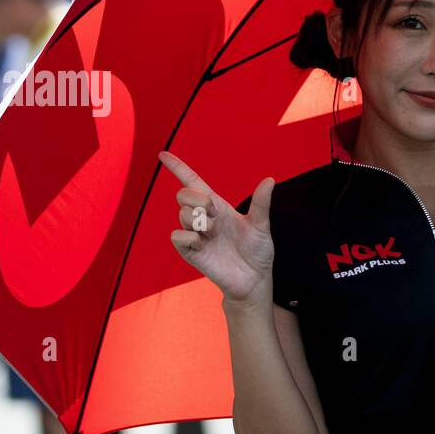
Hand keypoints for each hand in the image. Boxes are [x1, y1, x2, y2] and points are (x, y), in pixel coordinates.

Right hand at [158, 150, 274, 307]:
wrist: (254, 278)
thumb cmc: (257, 251)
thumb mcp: (261, 225)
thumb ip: (261, 203)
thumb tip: (270, 179)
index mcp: (218, 206)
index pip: (193, 182)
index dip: (178, 168)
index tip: (163, 155)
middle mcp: (204, 218)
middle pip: (183, 195)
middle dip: (197, 199)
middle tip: (215, 214)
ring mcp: (195, 235)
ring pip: (182, 214)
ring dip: (200, 221)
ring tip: (214, 233)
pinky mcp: (190, 252)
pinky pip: (178, 236)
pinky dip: (190, 237)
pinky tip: (203, 244)